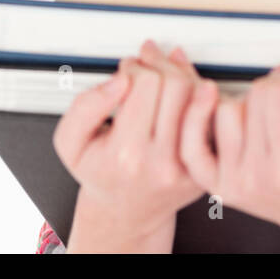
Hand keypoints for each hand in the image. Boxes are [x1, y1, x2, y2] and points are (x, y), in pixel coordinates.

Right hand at [52, 39, 205, 251]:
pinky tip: (182, 91)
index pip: (145, 84)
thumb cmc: (99, 173)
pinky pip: (209, 116)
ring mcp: (187, 166)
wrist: (125, 212)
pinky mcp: (203, 165)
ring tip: (162, 77)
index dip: (134, 67)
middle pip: (175, 85)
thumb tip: (120, 80)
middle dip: (159, 66)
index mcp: (127, 155)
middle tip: (146, 67)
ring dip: (180, 76)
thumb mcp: (70, 142)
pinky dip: (198, 96)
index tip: (126, 70)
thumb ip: (85, 106)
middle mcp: (162, 162)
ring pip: (197, 95)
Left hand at [179, 43, 279, 252]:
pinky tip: (211, 100)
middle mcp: (255, 177)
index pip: (279, 97)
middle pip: (253, 99)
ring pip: (226, 110)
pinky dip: (197, 119)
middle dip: (279, 83)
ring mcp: (233, 182)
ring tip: (273, 105)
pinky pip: (192, 145)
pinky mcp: (219, 185)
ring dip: (249, 100)